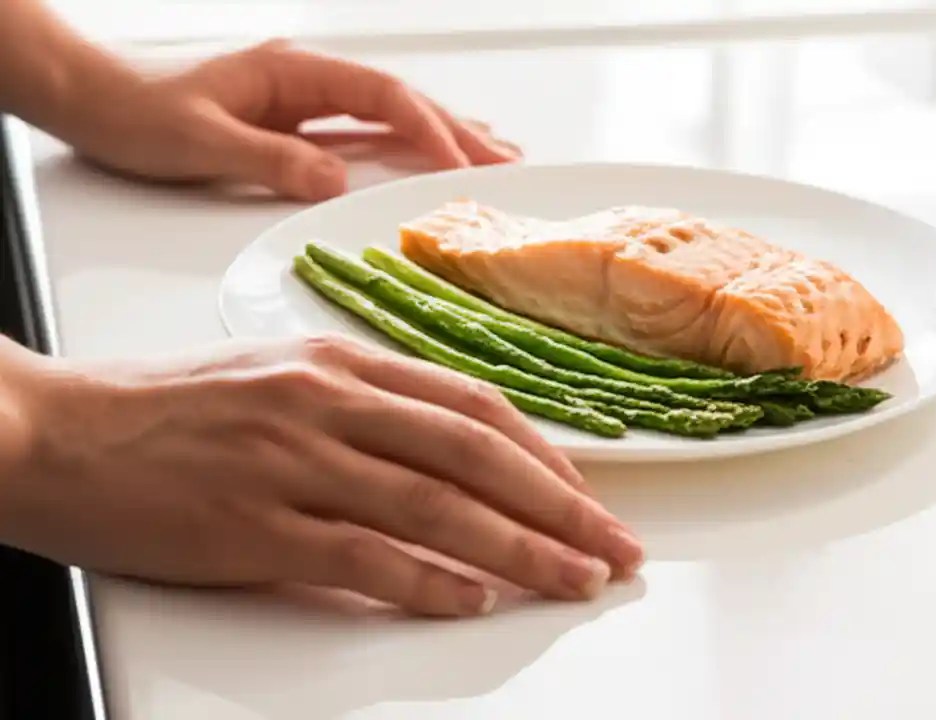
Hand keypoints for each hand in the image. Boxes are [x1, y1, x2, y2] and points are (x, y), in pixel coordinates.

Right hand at [0, 336, 642, 616]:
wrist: (55, 431)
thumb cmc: (164, 410)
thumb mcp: (277, 380)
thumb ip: (362, 407)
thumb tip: (446, 456)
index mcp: (338, 364)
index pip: (472, 405)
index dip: (545, 453)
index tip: (588, 495)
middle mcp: (328, 403)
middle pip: (476, 453)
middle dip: (562, 504)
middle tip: (616, 546)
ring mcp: (293, 462)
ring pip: (437, 503)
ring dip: (520, 547)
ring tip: (575, 579)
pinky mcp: (253, 524)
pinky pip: (362, 554)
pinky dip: (429, 579)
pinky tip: (476, 598)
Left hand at [63, 40, 519, 199]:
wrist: (88, 97)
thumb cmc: (133, 111)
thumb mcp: (199, 141)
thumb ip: (270, 160)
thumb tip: (336, 182)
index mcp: (292, 72)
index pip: (381, 98)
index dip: (427, 131)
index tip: (462, 167)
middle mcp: (306, 81)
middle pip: (400, 102)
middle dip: (457, 130)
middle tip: (510, 162)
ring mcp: (303, 103)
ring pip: (390, 117)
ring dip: (442, 136)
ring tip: (494, 156)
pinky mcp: (294, 127)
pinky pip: (364, 137)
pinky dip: (405, 149)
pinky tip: (428, 161)